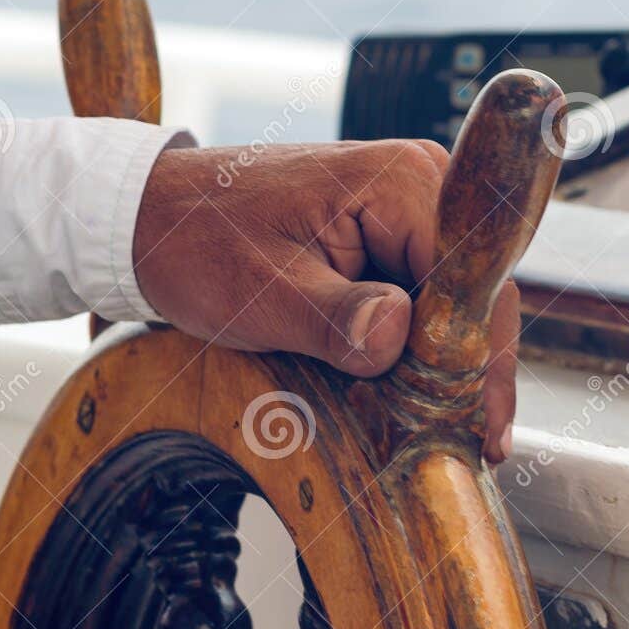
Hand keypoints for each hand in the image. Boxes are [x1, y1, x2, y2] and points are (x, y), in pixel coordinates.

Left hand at [131, 139, 518, 462]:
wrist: (147, 218)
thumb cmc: (195, 243)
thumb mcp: (263, 293)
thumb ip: (336, 317)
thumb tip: (398, 338)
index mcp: (401, 181)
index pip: (474, 280)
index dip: (479, 360)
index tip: (480, 427)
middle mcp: (418, 181)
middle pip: (479, 291)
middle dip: (475, 369)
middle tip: (480, 446)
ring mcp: (406, 206)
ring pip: (459, 299)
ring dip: (453, 366)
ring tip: (457, 435)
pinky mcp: (388, 232)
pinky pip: (428, 295)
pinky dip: (426, 348)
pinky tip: (424, 398)